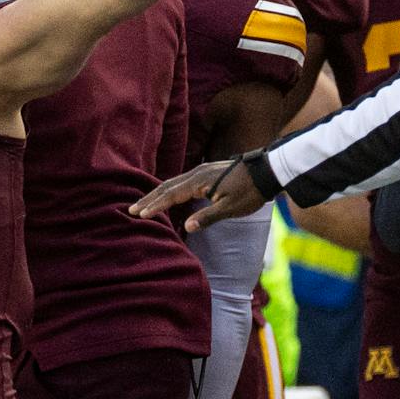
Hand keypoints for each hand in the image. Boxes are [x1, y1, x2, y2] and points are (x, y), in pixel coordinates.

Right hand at [131, 157, 270, 232]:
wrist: (268, 171)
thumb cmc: (251, 192)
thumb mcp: (230, 208)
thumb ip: (208, 217)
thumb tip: (188, 227)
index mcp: (199, 182)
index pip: (171, 195)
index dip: (155, 206)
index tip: (139, 215)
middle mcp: (197, 173)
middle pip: (167, 186)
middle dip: (149, 199)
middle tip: (131, 209)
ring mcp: (202, 171)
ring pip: (173, 183)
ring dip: (157, 194)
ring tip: (144, 204)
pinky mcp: (207, 173)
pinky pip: (181, 182)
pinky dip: (169, 190)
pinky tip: (167, 196)